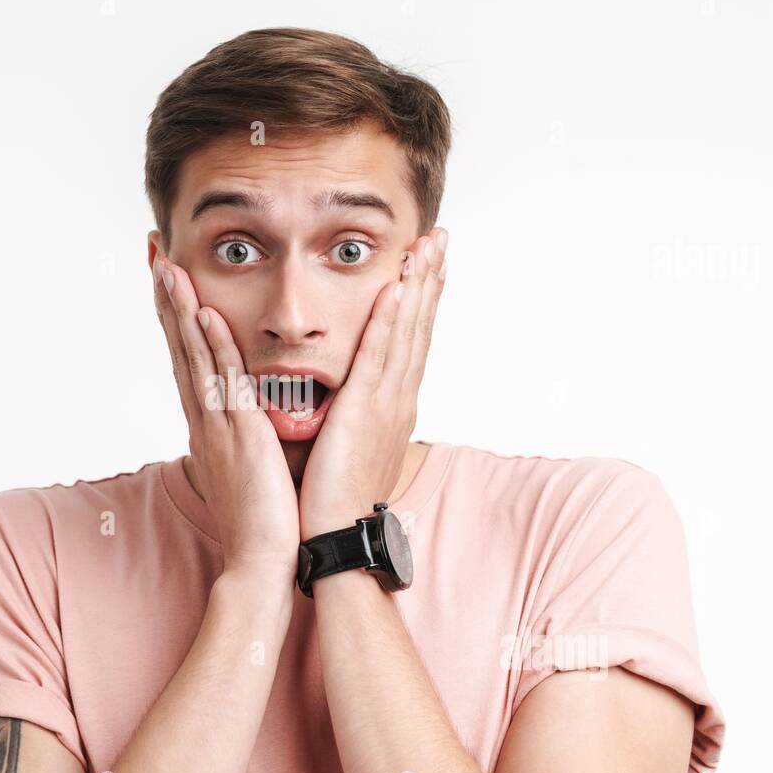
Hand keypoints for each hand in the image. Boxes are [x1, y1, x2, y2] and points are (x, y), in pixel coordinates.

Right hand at [152, 255, 301, 580]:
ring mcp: (218, 424)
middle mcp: (206, 417)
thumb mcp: (250, 463)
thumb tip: (250, 415)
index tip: (168, 280)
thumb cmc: (264, 516)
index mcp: (211, 422)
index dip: (177, 317)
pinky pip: (223, 381)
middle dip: (167, 300)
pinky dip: (212, 346)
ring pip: (195, 355)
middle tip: (155, 256)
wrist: (263, 559)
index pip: (190, 358)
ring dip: (180, 309)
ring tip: (167, 267)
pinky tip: (204, 313)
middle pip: (180, 347)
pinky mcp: (239, 433)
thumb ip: (245, 433)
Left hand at [297, 227, 447, 538]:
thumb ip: (350, 412)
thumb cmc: (333, 496)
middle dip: (430, 279)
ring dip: (418, 286)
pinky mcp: (365, 412)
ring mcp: (386, 403)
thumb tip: (345, 395)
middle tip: (439, 236)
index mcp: (391, 404)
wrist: (335, 536)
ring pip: (406, 333)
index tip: (426, 261)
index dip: (421, 297)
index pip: (411, 339)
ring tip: (427, 245)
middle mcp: (397, 398)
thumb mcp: (347, 442)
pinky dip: (391, 322)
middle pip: (419, 326)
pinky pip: (379, 358)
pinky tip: (397, 289)